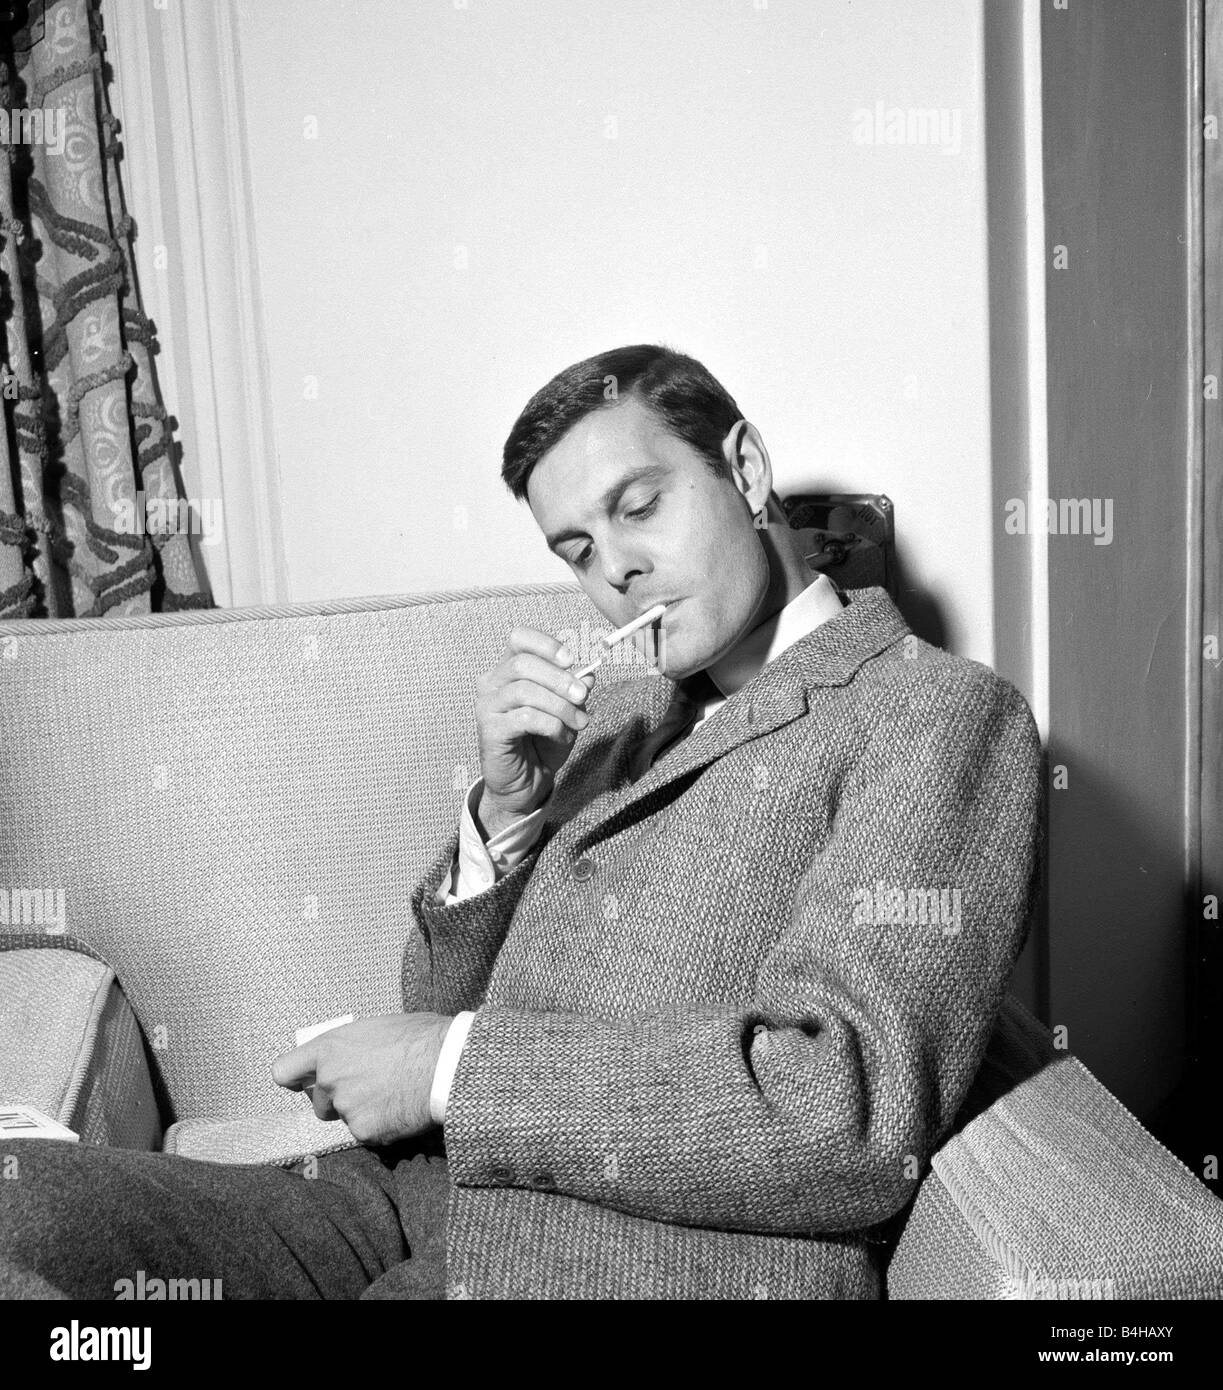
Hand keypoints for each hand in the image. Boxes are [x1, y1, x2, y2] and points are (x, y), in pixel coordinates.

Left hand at [270, 1013, 452, 1146]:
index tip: (306, 1082)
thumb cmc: (420, 1037)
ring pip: (344, 1118)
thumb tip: (346, 1060)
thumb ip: (349, 1049)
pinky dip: (381, 1126)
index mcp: (329, 1049)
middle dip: (337, 1099)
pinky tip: (401, 1109)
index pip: (284, 1072)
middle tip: (368, 1088)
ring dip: (361, 1112)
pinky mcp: (364, 1131)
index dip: (296, 1079)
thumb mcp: (375, 1029)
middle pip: (317, 1102)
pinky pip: (365, 1133)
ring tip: (392, 1095)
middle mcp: (330, 1079)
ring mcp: (346, 1108)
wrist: (446, 1063)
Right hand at [474, 626, 594, 833]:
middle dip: (560, 678)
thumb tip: (589, 673)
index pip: (519, 638)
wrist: (527, 782)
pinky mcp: (490, 731)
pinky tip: (562, 736)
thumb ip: (575, 690)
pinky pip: (524, 718)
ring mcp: (487, 706)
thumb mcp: (567, 711)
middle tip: (583, 696)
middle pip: (523, 663)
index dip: (546, 644)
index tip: (572, 660)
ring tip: (579, 723)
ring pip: (525, 691)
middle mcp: (492, 683)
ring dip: (560, 706)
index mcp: (509, 669)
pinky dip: (551, 725)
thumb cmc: (543, 742)